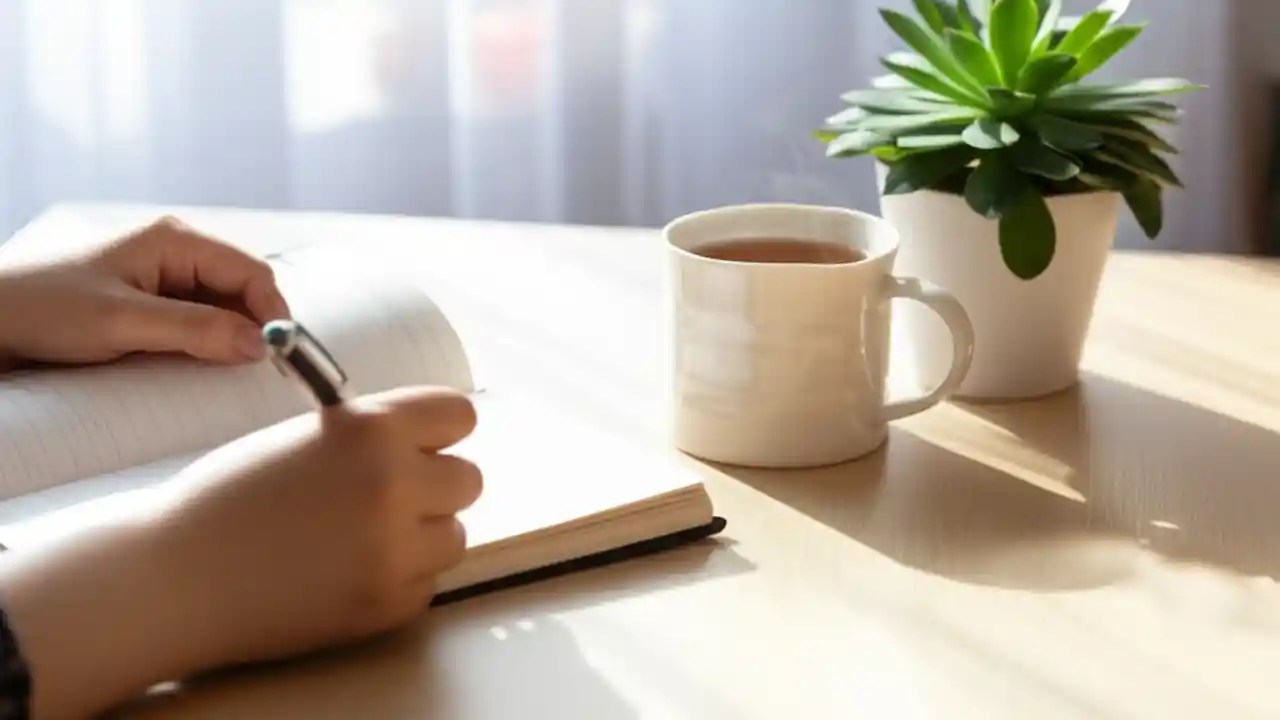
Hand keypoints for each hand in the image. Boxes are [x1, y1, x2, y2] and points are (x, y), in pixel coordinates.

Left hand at [0, 215, 289, 368]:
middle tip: (262, 373)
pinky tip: (202, 368)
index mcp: (174, 240)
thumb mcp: (122, 323)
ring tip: (228, 374)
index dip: (274, 314)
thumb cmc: (42, 310)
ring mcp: (162, 280)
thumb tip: (260, 345)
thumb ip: (195, 331)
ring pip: (224, 310)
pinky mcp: (150, 306)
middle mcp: (175, 254)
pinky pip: (198, 324)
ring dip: (232, 340)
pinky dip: (209, 346)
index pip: (252, 273)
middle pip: (244, 292)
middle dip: (257, 329)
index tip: (283, 357)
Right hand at [0, 387, 479, 718]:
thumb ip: (371, 434)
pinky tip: (343, 572)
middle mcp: (393, 485)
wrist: (175, 577)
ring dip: (420, 536)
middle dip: (432, 486)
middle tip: (386, 496)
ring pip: (454, 535)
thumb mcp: (305, 436)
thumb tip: (429, 440)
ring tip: (358, 537)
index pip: (458, 415)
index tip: (422, 442)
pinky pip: (425, 583)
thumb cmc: (229, 498)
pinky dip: (396, 579)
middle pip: (469, 478)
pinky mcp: (387, 604)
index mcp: (370, 429)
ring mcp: (394, 550)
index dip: (437, 430)